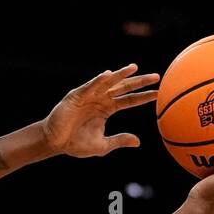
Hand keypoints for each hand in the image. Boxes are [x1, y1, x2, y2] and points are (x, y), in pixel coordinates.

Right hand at [43, 65, 159, 157]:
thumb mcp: (103, 145)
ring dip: (121, 75)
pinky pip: (90, 87)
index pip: (129, 100)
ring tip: (135, 68)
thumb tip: (138, 141)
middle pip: (124, 88)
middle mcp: (101, 99)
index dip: (143, 96)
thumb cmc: (76, 143)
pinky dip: (98, 80)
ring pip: (109, 83)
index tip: (158, 93)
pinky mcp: (77, 96)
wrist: (55, 142)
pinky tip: (108, 75)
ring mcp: (90, 95)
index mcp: (107, 109)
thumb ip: (119, 140)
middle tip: (156, 77)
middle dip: (139, 82)